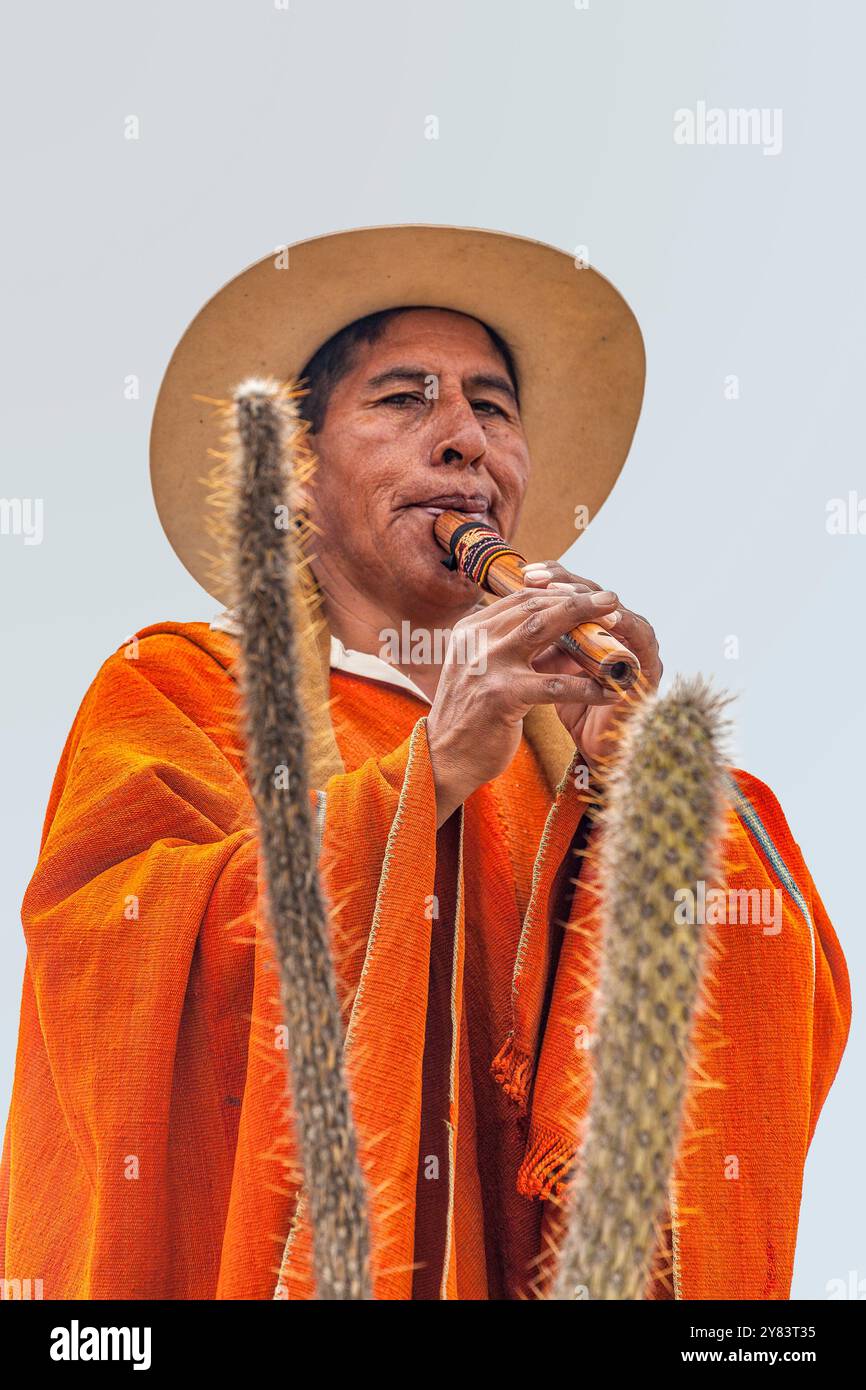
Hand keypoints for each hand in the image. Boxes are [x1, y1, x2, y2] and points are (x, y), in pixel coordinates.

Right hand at [426, 586, 624, 825]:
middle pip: (534, 605)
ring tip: (617, 623)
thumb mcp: (490, 672)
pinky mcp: (500, 696)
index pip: (520, 598)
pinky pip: (554, 685)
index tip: (588, 594)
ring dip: (584, 621)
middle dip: (577, 599)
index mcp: (471, 630)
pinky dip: (586, 686)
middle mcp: (475, 639)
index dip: (558, 592)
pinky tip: (610, 692)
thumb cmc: (474, 717)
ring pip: (543, 629)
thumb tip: (569, 636)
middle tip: (611, 599)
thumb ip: (520, 650)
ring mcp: (486, 665)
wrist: (445, 759)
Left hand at [521, 559, 662, 770]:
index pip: (575, 591)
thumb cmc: (573, 710)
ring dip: (591, 598)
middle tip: (538, 575)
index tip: (524, 573)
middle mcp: (617, 631)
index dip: (553, 578)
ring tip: (565, 591)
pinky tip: (610, 615)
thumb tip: (506, 612)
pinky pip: (641, 637)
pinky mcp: (652, 666)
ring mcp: (637, 646)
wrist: (598, 752)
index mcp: (595, 628)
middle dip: (566, 582)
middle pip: (593, 593)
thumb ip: (542, 642)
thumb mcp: (550, 670)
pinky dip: (627, 624)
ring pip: (616, 608)